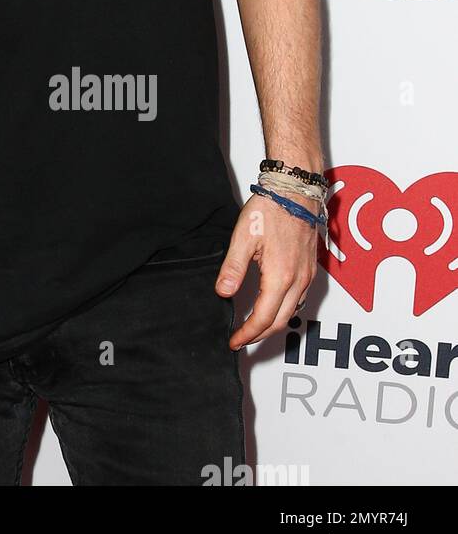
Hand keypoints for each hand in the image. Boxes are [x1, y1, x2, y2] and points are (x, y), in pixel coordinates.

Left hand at [217, 193, 318, 348]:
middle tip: (241, 340)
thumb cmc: (270, 210)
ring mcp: (307, 276)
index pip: (263, 318)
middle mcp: (299, 281)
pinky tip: (272, 307)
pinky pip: (299, 300)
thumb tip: (223, 293)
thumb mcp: (243, 238)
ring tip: (253, 329)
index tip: (234, 341)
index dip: (248, 334)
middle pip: (280, 322)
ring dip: (273, 325)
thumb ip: (233, 268)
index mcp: (280, 277)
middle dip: (259, 335)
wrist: (295, 192)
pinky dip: (284, 311)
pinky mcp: (310, 269)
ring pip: (292, 312)